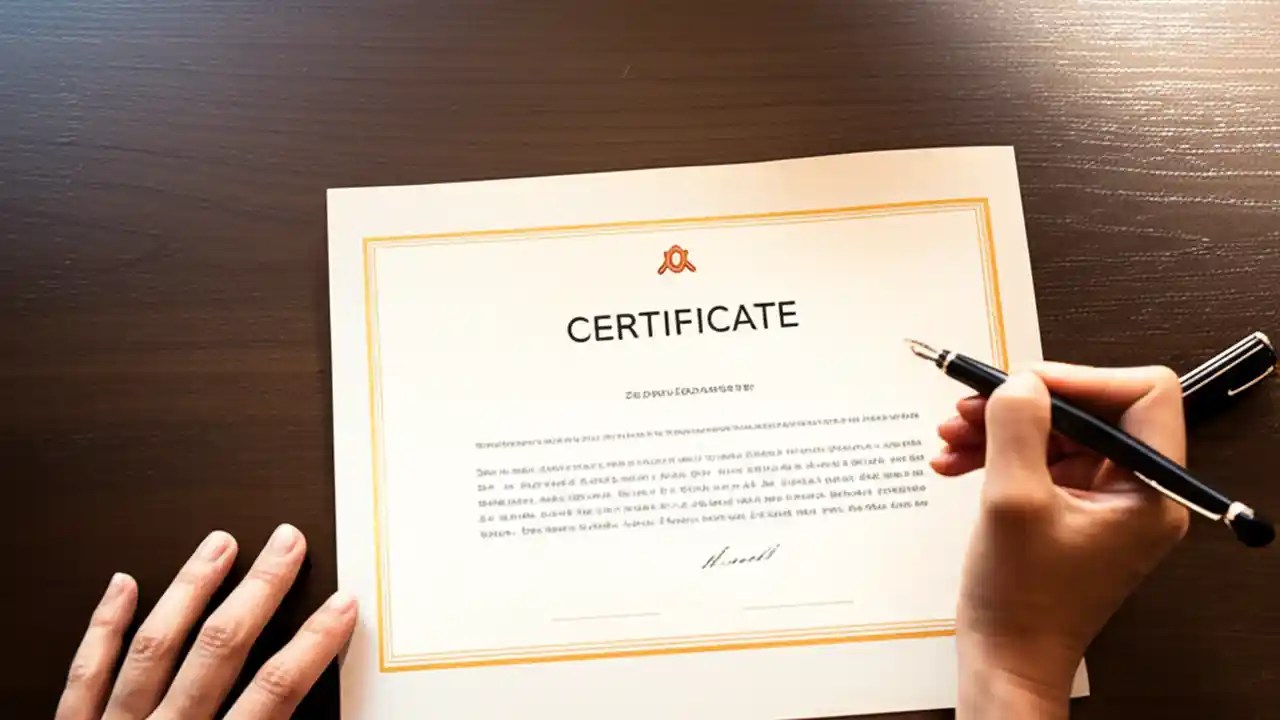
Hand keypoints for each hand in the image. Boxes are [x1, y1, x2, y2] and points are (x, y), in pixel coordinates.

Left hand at [55, 524, 356, 719]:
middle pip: (219, 653)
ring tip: (220, 543)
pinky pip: (84, 675)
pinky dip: (103, 626)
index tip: (343, 606)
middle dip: (259, 591)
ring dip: (191, 589)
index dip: (313, 645)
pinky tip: (120, 584)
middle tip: (287, 543)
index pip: (274, 695)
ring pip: (155, 647)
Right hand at [932, 364, 1189, 718]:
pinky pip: (1036, 458)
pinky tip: (954, 460)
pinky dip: (994, 452)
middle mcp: (1135, 490)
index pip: (1143, 396)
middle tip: (970, 406)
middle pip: (1089, 409)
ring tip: (951, 435)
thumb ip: (1017, 429)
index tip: (1024, 385)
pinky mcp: (1068, 507)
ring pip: (1055, 431)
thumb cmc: (1022, 600)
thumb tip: (1021, 381)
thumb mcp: (1013, 501)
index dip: (1080, 380)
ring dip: (999, 427)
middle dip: (1024, 404)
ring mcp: (1101, 500)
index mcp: (1149, 490)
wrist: (1006, 657)